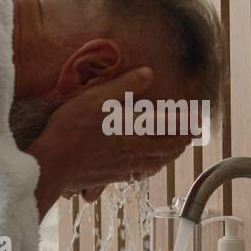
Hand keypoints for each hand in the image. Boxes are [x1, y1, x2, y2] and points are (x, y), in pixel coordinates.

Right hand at [28, 67, 192, 215]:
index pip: (171, 125)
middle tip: (193, 132)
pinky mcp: (112, 177)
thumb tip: (148, 73)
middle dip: (184, 139)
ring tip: (177, 149)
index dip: (187, 120)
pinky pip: (141, 173)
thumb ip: (125, 86)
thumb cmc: (71, 129)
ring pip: (158, 162)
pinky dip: (152, 167)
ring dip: (171, 154)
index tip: (198, 116)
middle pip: (169, 147)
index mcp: (135, 129)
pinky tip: (148, 167)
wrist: (51, 165)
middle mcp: (135, 150)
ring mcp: (124, 166)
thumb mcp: (97, 98)